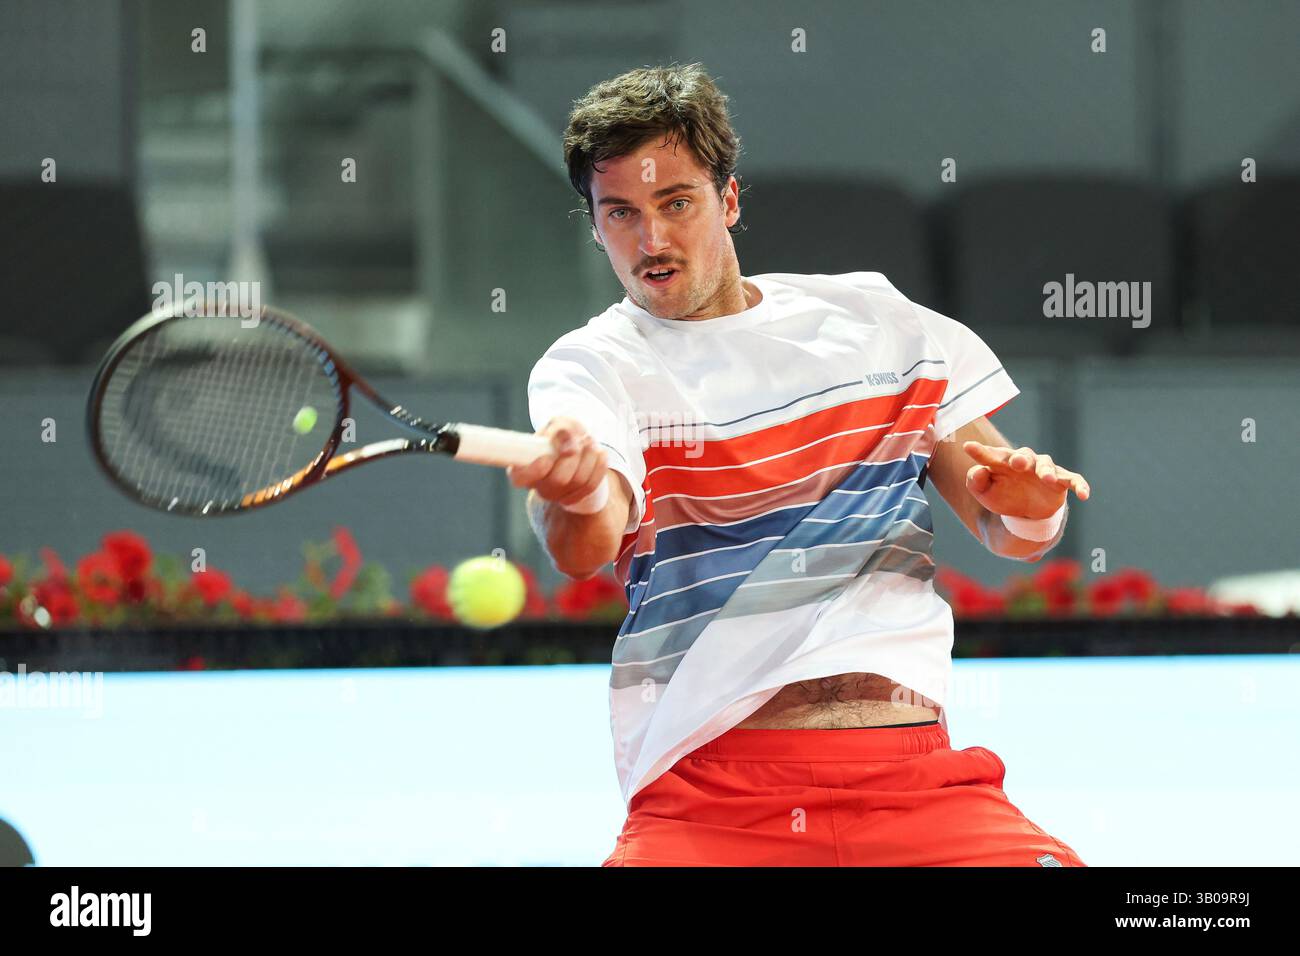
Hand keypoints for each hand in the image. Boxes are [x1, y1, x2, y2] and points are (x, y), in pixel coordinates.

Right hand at [506, 416, 608, 510]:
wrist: (579, 446)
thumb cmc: (563, 434)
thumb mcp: (559, 424)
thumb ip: (560, 430)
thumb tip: (568, 442)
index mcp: (523, 469)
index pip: (520, 478)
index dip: (535, 470)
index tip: (547, 457)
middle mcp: (538, 486)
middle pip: (558, 480)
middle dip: (572, 456)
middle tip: (578, 440)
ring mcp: (558, 496)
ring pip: (579, 481)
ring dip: (588, 456)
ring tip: (588, 441)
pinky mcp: (577, 497)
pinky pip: (592, 484)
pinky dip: (598, 465)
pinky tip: (598, 453)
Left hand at [961, 442, 1090, 518]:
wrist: (1026, 512)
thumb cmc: (1002, 495)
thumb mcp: (985, 493)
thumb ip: (976, 482)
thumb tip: (976, 470)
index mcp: (1002, 463)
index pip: (990, 455)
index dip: (980, 452)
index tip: (967, 447)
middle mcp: (1024, 462)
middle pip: (1024, 455)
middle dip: (1021, 458)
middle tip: (1018, 462)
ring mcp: (1044, 471)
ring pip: (1047, 465)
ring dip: (1047, 471)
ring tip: (1047, 478)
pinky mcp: (1062, 481)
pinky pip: (1073, 480)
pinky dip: (1080, 485)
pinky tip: (1084, 495)